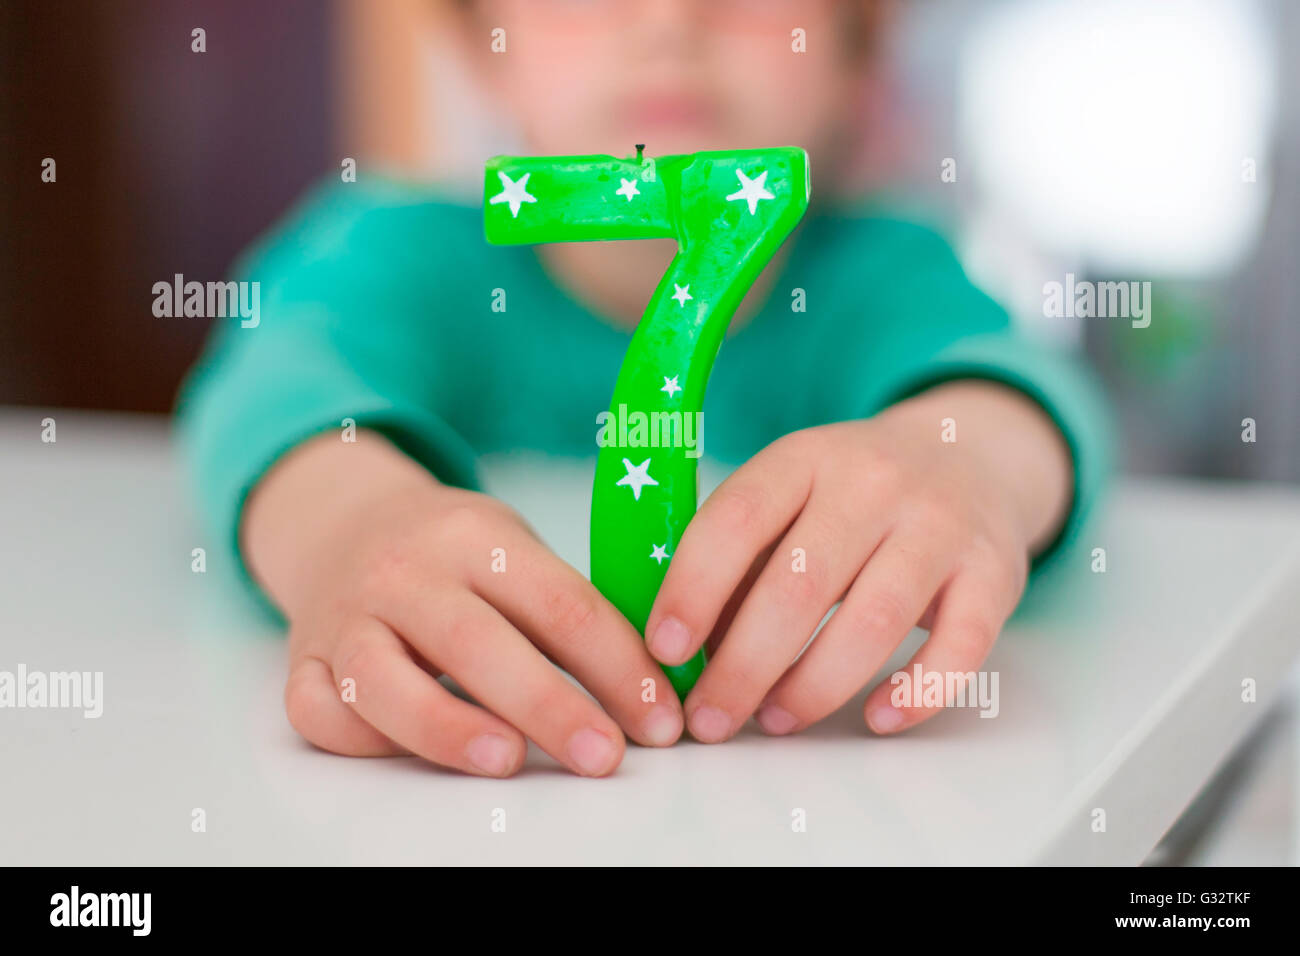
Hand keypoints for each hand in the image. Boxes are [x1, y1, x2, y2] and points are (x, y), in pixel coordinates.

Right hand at [243, 430, 684, 776]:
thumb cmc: (457, 554)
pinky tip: (414, 755)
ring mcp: (346, 618)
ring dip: (448, 727)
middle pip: (478, 643)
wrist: (348, 525)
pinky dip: (363, 739)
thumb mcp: (514, 548)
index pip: (559, 604)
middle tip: (605, 756)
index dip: (618, 666)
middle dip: (549, 705)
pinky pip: (319, 711)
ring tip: (509, 761)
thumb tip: (652, 691)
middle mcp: (404, 572)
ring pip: (383, 680)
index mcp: (475, 536)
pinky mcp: (302, 661)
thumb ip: (567, 607)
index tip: (661, 720)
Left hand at [644, 380, 1072, 739]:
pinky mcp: (995, 571)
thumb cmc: (851, 495)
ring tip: (774, 721)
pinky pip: (962, 644)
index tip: (665, 650)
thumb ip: (741, 560)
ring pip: (874, 621)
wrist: (969, 454)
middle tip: (711, 720)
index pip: (738, 519)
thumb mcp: (791, 496)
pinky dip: (919, 692)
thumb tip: (684, 653)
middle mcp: (874, 482)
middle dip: (744, 666)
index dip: (693, 588)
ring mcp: (940, 525)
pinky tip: (877, 719)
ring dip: (814, 686)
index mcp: (805, 458)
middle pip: (800, 584)